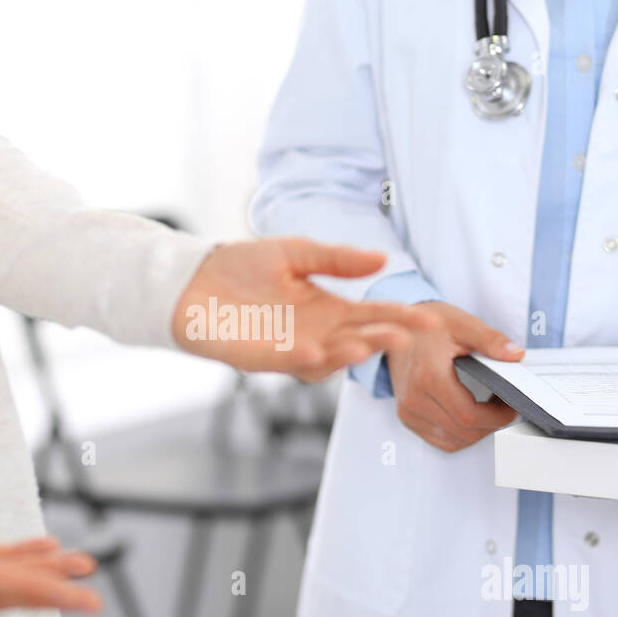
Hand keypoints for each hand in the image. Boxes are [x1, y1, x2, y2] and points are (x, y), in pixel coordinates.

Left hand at [172, 239, 440, 380]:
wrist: (190, 280)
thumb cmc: (239, 267)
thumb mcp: (295, 253)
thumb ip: (336, 259)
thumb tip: (380, 258)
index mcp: (325, 309)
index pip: (370, 315)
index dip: (398, 317)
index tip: (427, 317)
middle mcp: (314, 333)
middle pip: (357, 339)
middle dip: (382, 337)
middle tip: (406, 333)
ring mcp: (289, 349)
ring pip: (328, 358)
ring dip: (348, 352)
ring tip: (370, 341)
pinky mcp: (261, 359)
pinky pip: (288, 363)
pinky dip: (306, 359)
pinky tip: (320, 350)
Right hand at [387, 300, 522, 451]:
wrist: (395, 328)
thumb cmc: (429, 326)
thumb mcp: (463, 324)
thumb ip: (490, 340)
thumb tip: (515, 355)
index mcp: (428, 376)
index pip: (469, 416)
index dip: (497, 416)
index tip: (511, 404)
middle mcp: (414, 398)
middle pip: (464, 432)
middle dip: (491, 423)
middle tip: (504, 405)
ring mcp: (408, 410)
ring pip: (454, 441)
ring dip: (477, 431)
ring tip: (487, 408)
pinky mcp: (406, 417)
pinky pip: (440, 440)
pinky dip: (461, 434)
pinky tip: (469, 415)